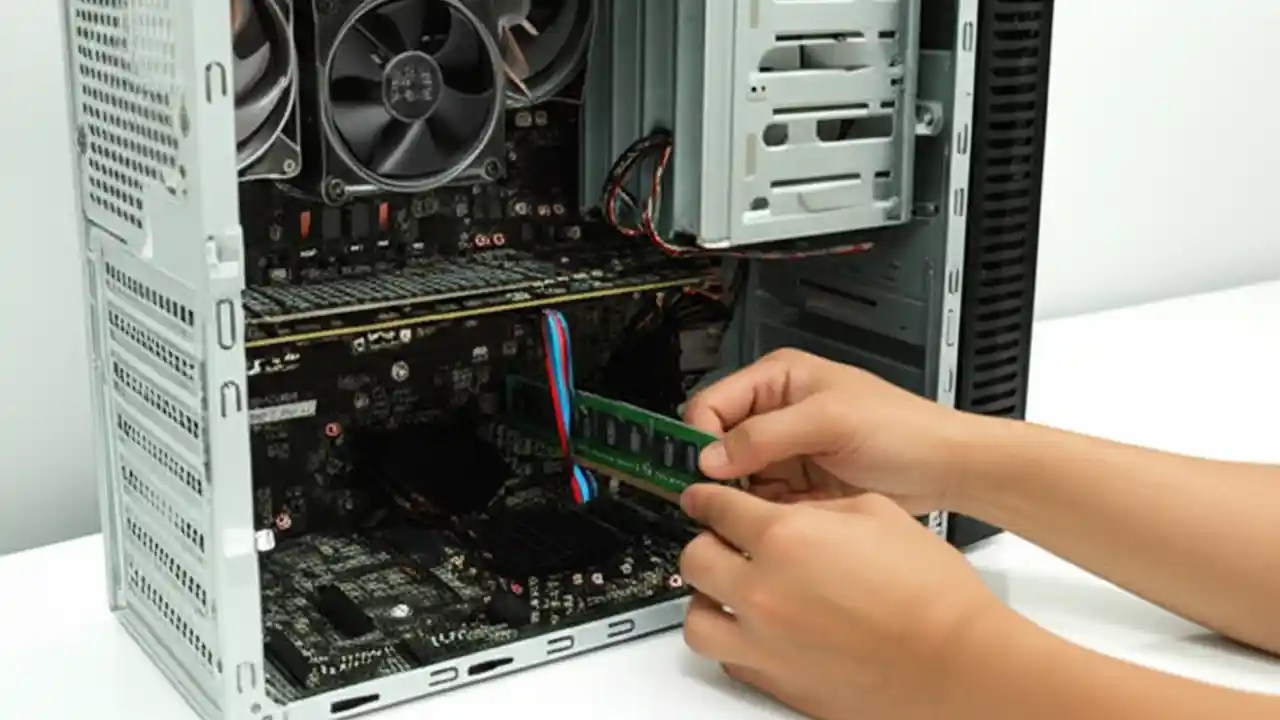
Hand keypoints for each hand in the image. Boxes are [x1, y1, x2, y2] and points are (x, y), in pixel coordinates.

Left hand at [679, 484, 1011, 719]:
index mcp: (787, 537)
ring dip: (707, 597)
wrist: (959, 663)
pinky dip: (733, 640)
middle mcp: (763, 591)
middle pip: (694, 558)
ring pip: (696, 618)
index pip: (717, 507)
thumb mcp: (876, 512)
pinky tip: (757, 628)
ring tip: (729, 591)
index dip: (706, 498)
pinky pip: (727, 659)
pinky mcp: (776, 681)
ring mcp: (764, 642)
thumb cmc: (932, 594)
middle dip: (705, 542)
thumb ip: (817, 506)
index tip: (703, 500)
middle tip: (722, 541)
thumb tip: (787, 510)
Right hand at [684, 348, 976, 513]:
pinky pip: (760, 502)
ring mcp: (786, 453)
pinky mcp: (798, 487)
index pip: (711, 405)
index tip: (700, 471)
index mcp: (777, 379)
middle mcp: (775, 413)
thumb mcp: (829, 421)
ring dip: (738, 497)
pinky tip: (773, 520)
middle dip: (715, 471)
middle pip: (717, 443)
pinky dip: (760, 514)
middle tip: (713, 499)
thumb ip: (765, 435)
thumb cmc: (904, 429)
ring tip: (750, 512)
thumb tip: (710, 456)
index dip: (700, 437)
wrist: (945, 470)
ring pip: (734, 478)